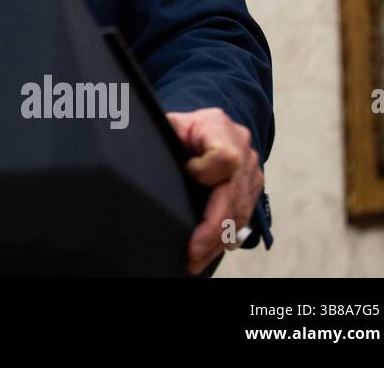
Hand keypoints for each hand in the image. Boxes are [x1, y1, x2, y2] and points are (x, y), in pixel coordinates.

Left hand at [166, 107, 263, 274]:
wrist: (210, 126)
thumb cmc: (184, 127)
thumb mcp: (171, 122)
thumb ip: (160, 133)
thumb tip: (131, 141)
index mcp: (220, 128)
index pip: (225, 158)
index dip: (205, 172)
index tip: (187, 172)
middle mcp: (243, 150)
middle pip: (232, 195)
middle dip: (211, 228)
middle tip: (192, 251)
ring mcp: (251, 172)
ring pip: (238, 213)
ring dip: (217, 240)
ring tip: (196, 259)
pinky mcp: (252, 189)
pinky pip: (241, 218)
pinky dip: (224, 238)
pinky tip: (208, 252)